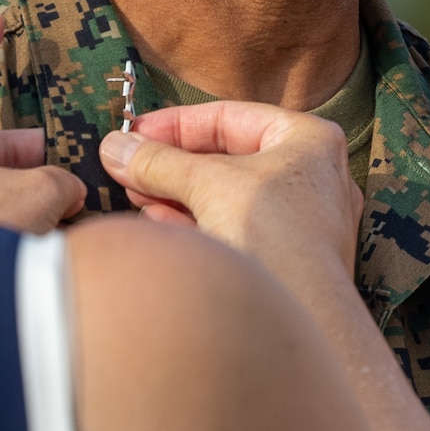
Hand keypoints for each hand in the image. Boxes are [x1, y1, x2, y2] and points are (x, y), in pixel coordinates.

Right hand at [99, 101, 429, 430]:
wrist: (303, 314)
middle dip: (172, 164)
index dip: (175, 123)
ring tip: (135, 195)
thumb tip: (116, 148)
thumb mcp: (208, 183)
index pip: (230, 116)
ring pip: (227, 194)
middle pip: (227, 156)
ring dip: (177, 193)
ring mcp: (302, 219)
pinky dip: (196, 221)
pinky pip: (235, 226)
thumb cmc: (275, 234)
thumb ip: (158, 161)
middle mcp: (313, 176)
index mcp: (308, 140)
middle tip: (127, 167)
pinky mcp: (286, 256)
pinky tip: (159, 224)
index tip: (135, 131)